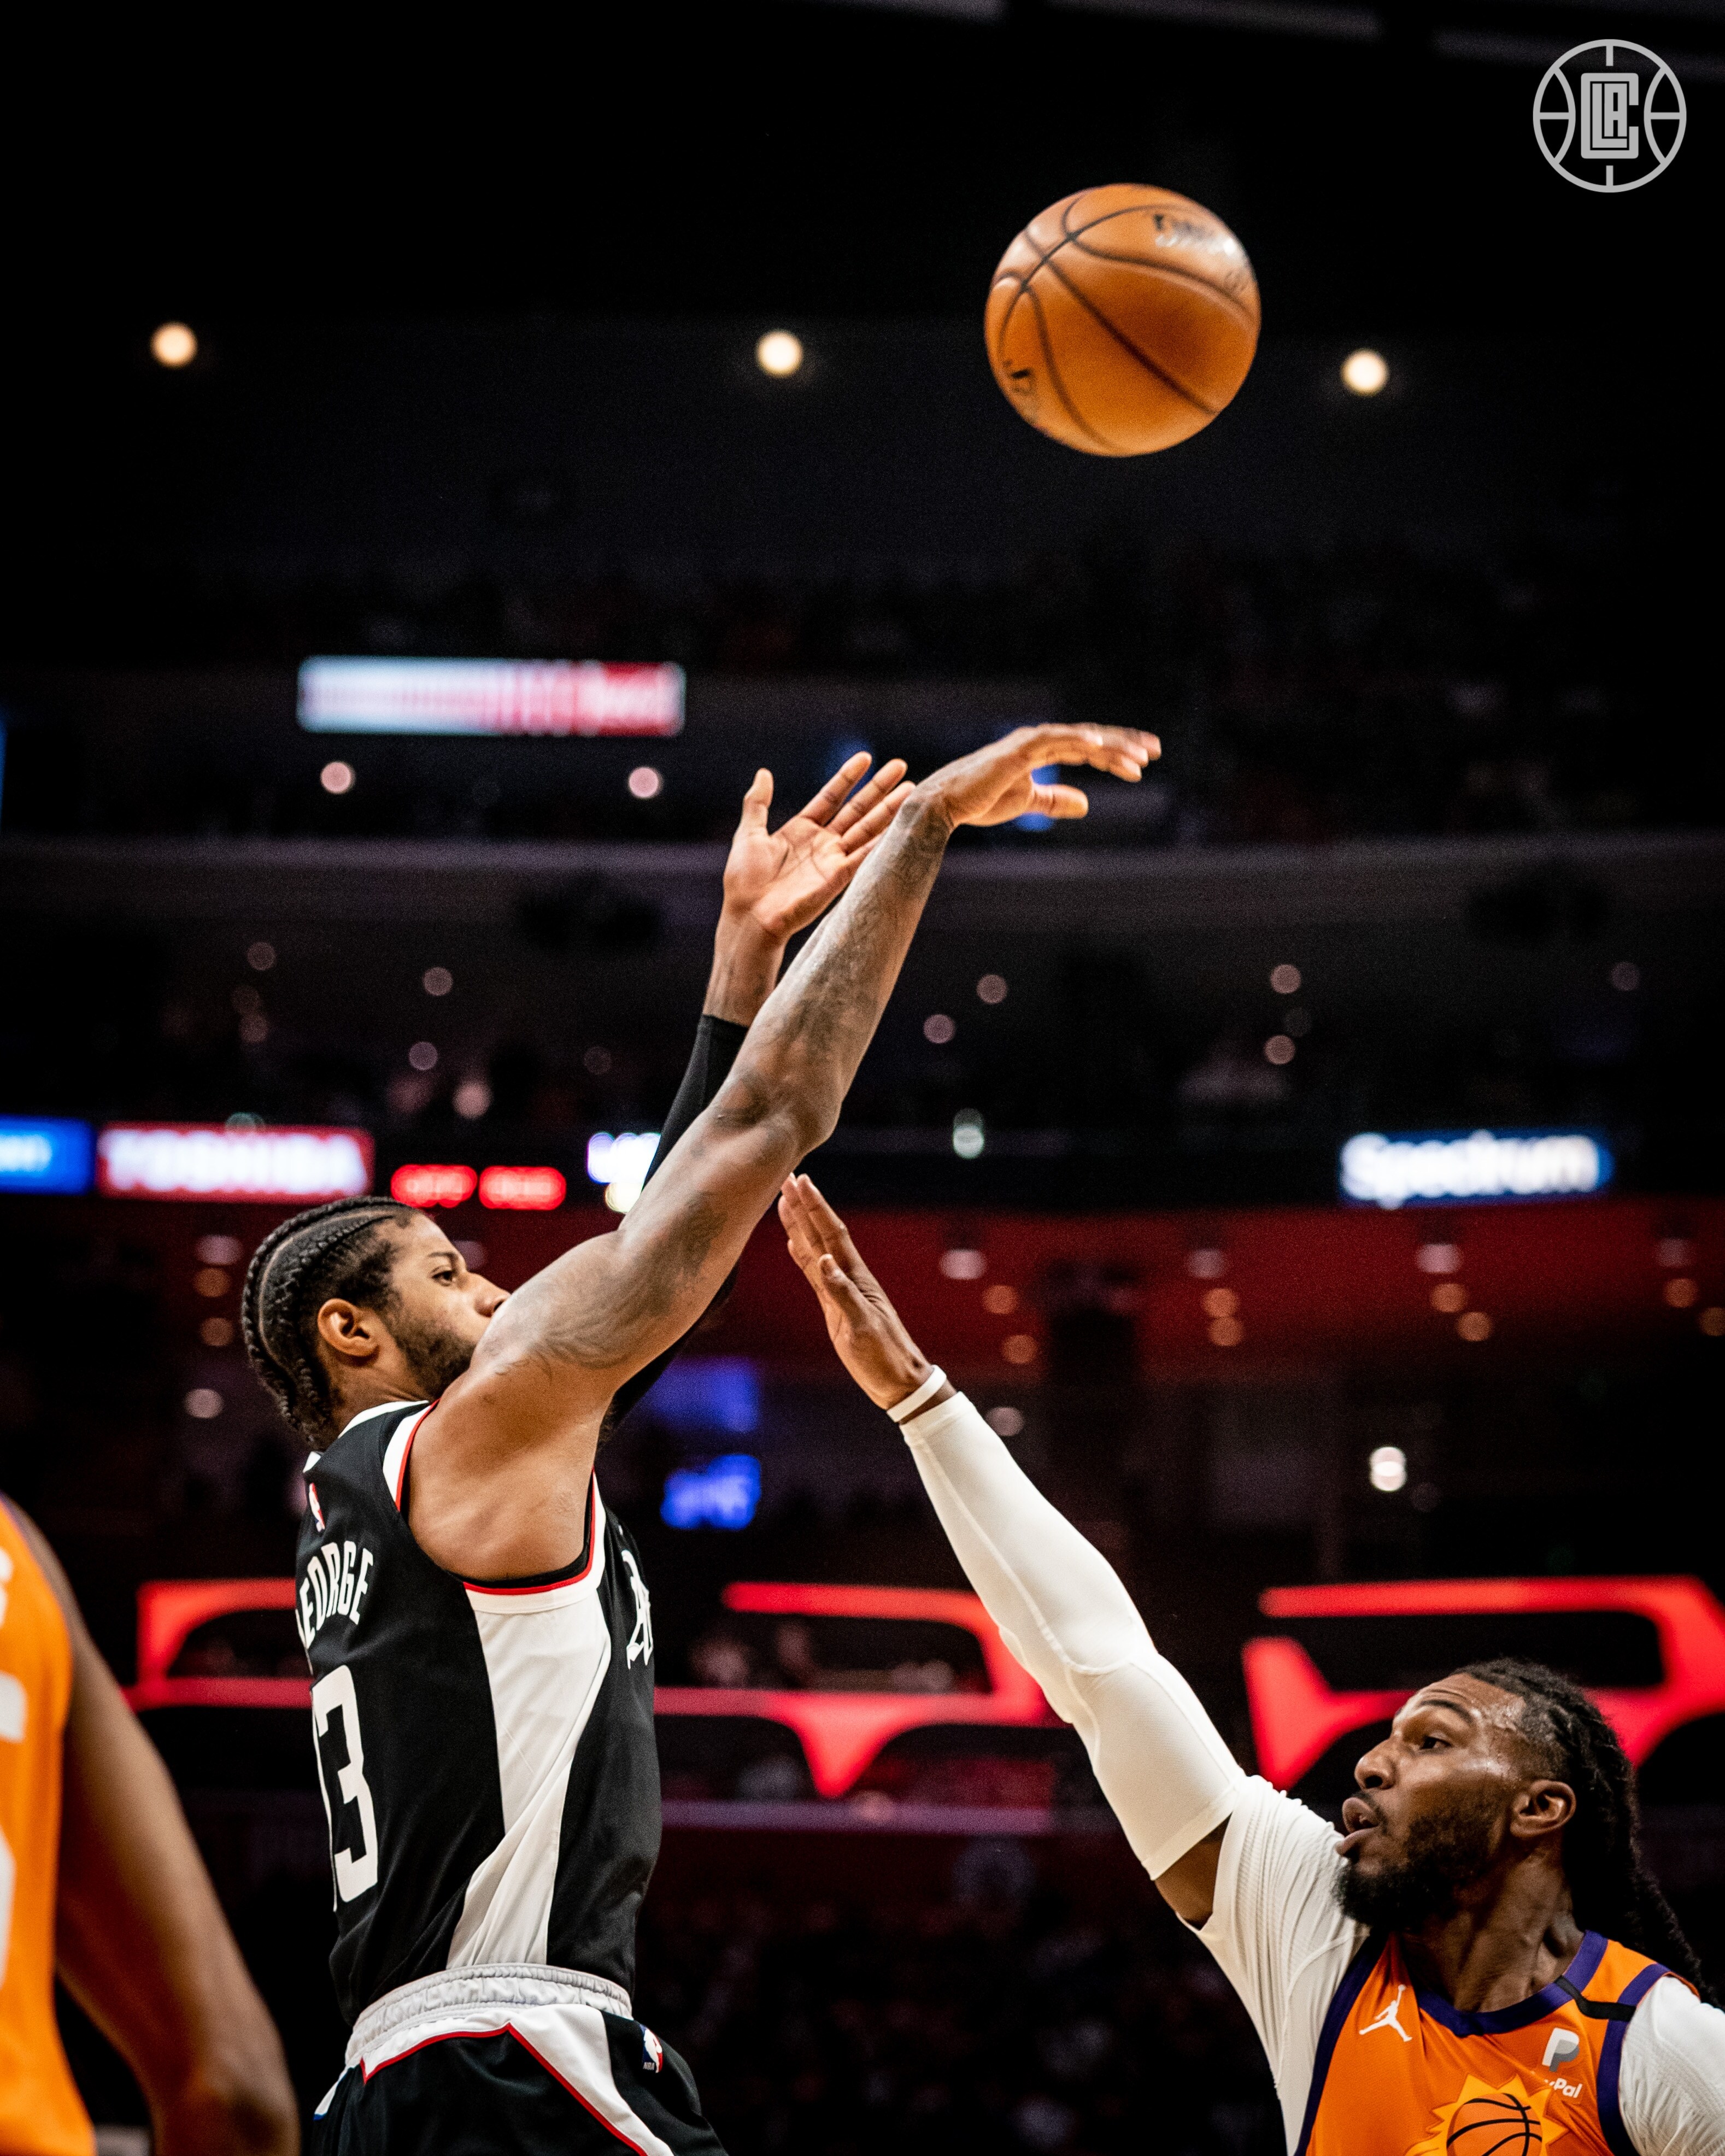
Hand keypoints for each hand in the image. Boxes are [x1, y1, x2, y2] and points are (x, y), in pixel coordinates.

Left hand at [724, 753, 912, 941]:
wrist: (748, 916)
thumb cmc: (744, 880)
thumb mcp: (749, 833)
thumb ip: (757, 803)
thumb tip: (763, 774)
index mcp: (802, 830)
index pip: (831, 797)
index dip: (848, 777)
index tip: (866, 757)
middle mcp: (822, 843)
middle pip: (857, 810)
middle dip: (879, 788)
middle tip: (901, 766)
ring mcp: (832, 860)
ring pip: (867, 829)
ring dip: (889, 810)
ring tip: (910, 791)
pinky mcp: (837, 879)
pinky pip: (864, 856)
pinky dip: (881, 842)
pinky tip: (898, 825)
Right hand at [778, 1173, 942, 1411]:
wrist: (897, 1380)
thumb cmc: (885, 1355)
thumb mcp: (863, 1326)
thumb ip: (842, 1294)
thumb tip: (824, 1262)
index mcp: (855, 1277)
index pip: (832, 1234)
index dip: (816, 1207)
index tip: (801, 1182)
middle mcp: (847, 1277)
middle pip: (821, 1234)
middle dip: (804, 1206)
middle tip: (788, 1178)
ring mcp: (840, 1290)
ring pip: (815, 1249)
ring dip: (800, 1225)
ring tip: (785, 1201)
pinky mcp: (834, 1306)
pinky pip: (813, 1273)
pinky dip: (803, 1255)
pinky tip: (795, 1245)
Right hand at [917, 722, 1157, 830]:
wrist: (946, 804)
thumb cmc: (980, 801)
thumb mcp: (1027, 802)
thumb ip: (1055, 800)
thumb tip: (1086, 804)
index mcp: (1041, 749)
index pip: (1086, 747)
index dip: (1115, 752)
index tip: (1142, 762)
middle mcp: (1038, 740)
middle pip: (1090, 738)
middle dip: (1124, 744)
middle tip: (1155, 751)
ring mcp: (1028, 742)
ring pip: (1079, 738)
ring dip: (1111, 747)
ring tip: (1140, 759)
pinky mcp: (1018, 750)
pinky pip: (1055, 740)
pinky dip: (1078, 740)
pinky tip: (1102, 746)